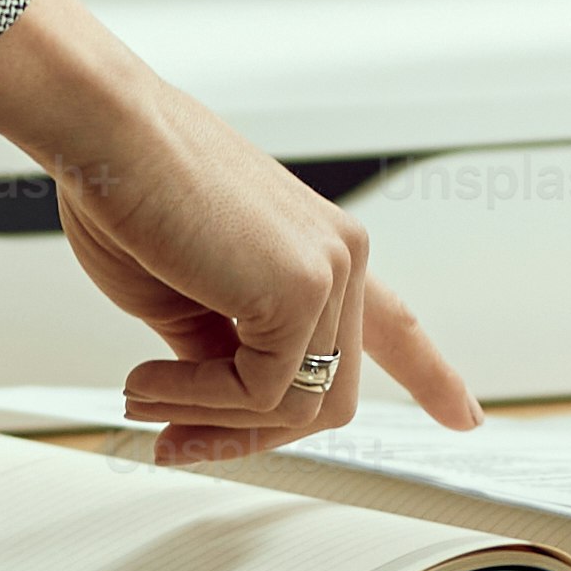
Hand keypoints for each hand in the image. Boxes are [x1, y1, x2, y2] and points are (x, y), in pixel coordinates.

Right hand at [0, 0, 482, 461]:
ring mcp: (330, 268)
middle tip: (176, 438)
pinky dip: (196, 402)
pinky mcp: (301, 286)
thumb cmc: (130, 194)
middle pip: (330, 395)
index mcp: (323, 250)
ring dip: (209, 420)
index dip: (430, 377)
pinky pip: (261, 393)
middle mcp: (341, 255)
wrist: (107, 133)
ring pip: (297, 406)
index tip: (463, 416)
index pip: (394, 325)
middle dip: (249, 435)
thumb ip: (224, 351)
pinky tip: (146, 377)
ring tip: (145, 394)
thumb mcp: (185, 298)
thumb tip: (220, 408)